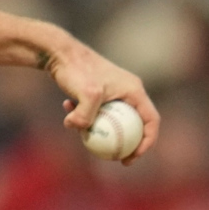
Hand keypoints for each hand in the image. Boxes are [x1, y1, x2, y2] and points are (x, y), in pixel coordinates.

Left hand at [46, 42, 159, 165]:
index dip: (147, 141)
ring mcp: (111, 90)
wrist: (59, 51)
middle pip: (133, 122)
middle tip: (116, 158)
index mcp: (134, 90)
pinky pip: (94, 109)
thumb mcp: (85, 94)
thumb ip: (85, 116)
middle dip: (126, 142)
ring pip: (110, 117)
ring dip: (97, 127)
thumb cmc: (76, 69)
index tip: (133, 156)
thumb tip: (79, 129)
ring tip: (84, 136)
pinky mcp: (95, 89)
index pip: (151, 120)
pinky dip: (82, 113)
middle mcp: (127, 89)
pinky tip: (66, 109)